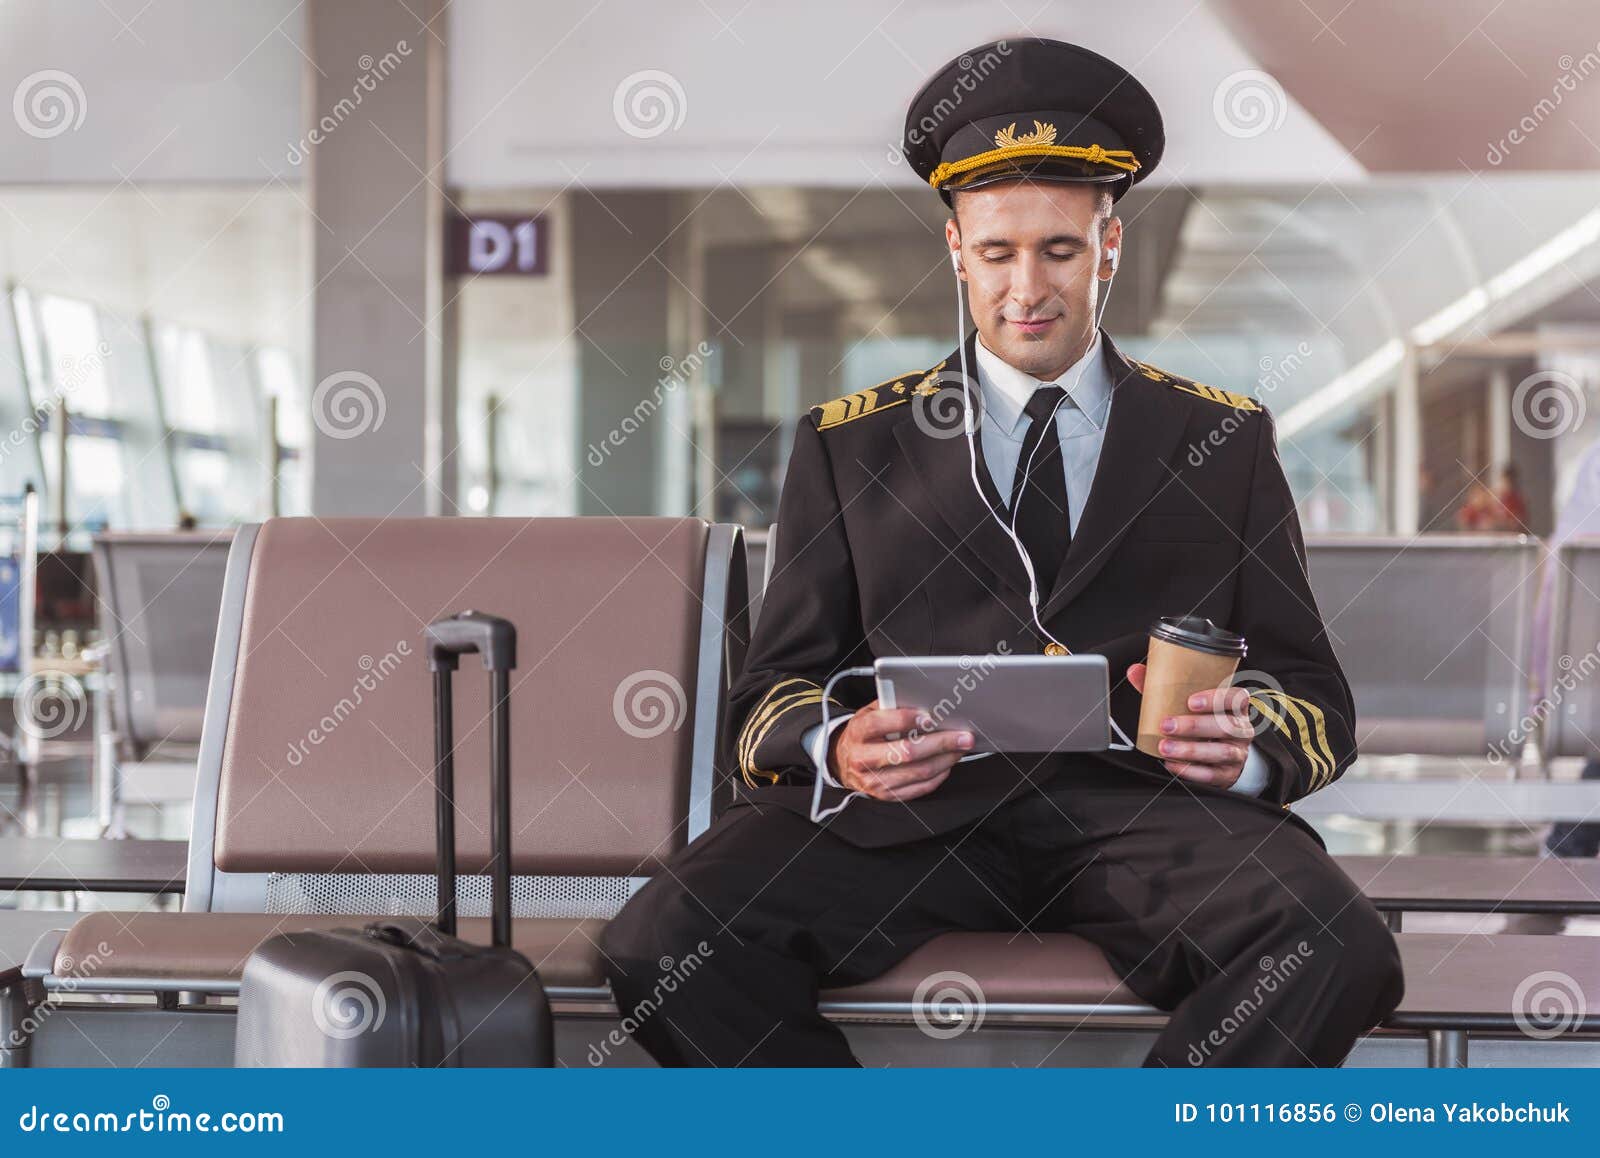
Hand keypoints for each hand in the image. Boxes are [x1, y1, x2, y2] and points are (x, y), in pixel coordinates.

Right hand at [829, 698, 973, 801]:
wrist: (843, 762)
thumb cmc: (863, 733)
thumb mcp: (868, 712)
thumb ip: (891, 707)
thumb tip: (924, 702)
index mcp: (858, 732)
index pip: (881, 724)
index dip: (907, 719)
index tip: (931, 716)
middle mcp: (863, 758)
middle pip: (906, 752)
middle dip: (940, 743)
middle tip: (963, 736)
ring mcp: (874, 781)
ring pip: (918, 772)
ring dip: (945, 760)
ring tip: (960, 748)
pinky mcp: (886, 796)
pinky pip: (920, 788)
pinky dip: (939, 775)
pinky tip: (948, 763)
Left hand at [1125, 662, 1253, 787]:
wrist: (1221, 756)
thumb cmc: (1202, 721)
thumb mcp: (1189, 703)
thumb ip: (1164, 687)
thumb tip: (1135, 671)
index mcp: (1235, 707)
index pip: (1237, 698)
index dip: (1217, 698)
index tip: (1191, 701)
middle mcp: (1241, 730)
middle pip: (1227, 726)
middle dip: (1194, 726)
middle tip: (1166, 725)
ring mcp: (1238, 753)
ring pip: (1222, 751)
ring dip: (1190, 750)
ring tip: (1165, 747)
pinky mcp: (1228, 774)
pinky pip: (1212, 774)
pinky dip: (1191, 770)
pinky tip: (1172, 764)